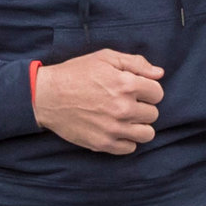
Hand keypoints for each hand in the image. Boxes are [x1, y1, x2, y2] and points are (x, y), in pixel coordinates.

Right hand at [32, 51, 163, 155]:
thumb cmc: (75, 73)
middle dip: (143, 107)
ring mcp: (113, 129)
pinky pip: (130, 148)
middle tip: (127, 103)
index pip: (157, 93)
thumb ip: (136, 63)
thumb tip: (159, 74)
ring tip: (126, 119)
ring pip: (146, 134)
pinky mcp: (103, 144)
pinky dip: (127, 140)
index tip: (137, 90)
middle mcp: (123, 108)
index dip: (148, 90)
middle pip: (153, 114)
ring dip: (139, 126)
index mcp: (126, 84)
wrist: (47, 96)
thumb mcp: (105, 58)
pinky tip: (117, 129)